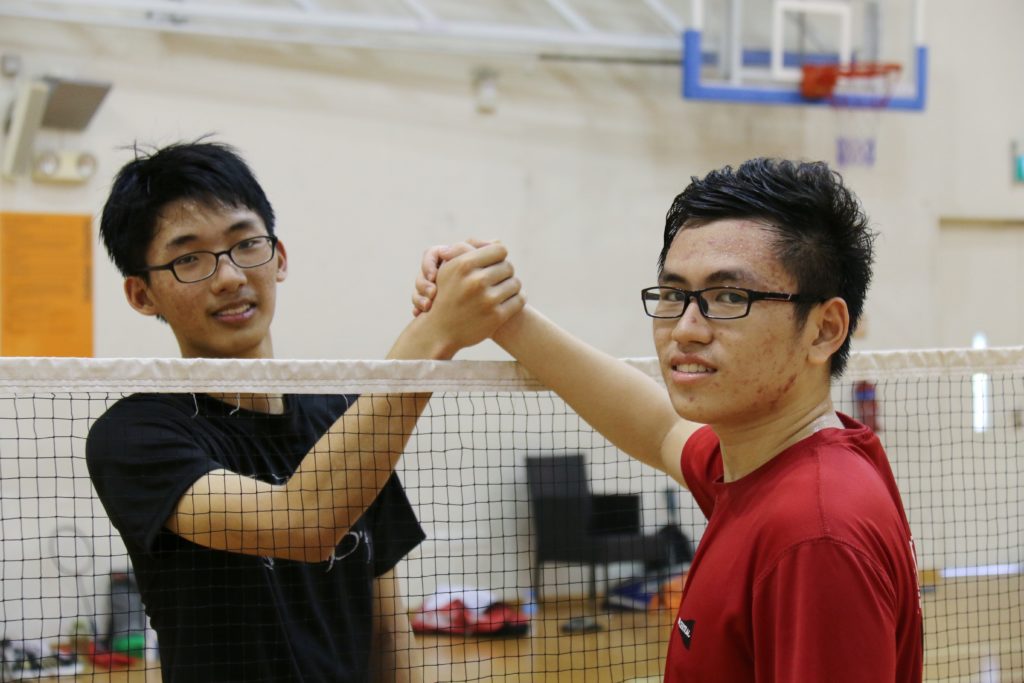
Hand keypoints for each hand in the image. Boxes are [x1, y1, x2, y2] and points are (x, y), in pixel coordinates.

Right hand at [412, 241, 523, 356]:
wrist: (440, 330)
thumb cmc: (446, 294)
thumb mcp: (449, 268)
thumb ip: (469, 250)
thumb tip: (499, 241)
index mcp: (464, 264)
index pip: (500, 250)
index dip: (498, 257)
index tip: (494, 264)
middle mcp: (476, 281)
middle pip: (509, 266)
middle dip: (504, 272)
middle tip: (498, 280)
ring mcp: (487, 300)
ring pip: (516, 283)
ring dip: (512, 286)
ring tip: (503, 290)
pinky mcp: (496, 317)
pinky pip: (519, 300)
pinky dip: (517, 299)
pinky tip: (509, 301)